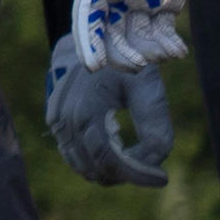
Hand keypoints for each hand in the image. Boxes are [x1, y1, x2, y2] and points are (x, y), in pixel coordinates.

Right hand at [42, 36, 169, 185]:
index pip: (110, 161)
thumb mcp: (148, 90)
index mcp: (86, 112)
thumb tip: (154, 163)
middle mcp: (65, 121)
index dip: (138, 175)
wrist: (94, 40)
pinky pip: (74, 155)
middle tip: (153, 167)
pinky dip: (96, 161)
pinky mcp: (55, 121)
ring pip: (83, 166)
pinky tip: (116, 151)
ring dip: (111, 170)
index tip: (164, 178)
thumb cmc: (124, 62)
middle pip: (96, 168)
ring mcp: (56, 122)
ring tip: (136, 159)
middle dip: (127, 174)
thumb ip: (156, 128)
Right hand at [72, 0, 219, 71]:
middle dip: (121, 50)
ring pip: (136, 32)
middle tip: (139, 64)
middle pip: (111, 28)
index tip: (95, 67)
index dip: (90, 40)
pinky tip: (178, 51)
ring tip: (168, 54)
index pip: (89, 12)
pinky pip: (162, 26)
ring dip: (147, 48)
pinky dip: (167, 41)